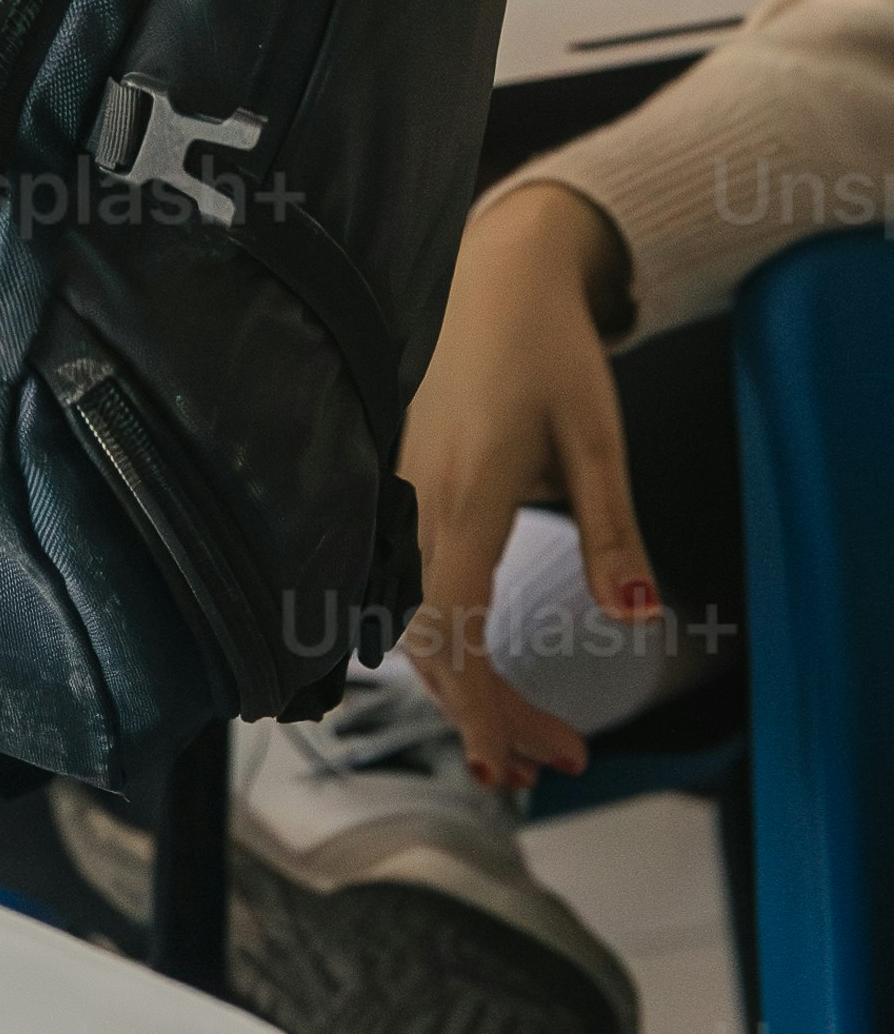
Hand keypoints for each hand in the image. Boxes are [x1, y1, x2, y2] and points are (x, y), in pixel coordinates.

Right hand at [397, 177, 660, 783]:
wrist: (496, 267)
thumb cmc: (549, 347)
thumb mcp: (598, 440)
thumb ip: (612, 535)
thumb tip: (638, 622)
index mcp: (465, 494)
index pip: (455, 626)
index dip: (477, 704)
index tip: (505, 766)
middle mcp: (415, 500)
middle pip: (432, 640)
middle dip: (489, 714)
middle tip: (558, 762)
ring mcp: (397, 490)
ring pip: (412, 617)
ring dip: (466, 683)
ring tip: (530, 731)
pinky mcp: (394, 482)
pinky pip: (400, 583)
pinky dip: (439, 639)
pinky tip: (473, 659)